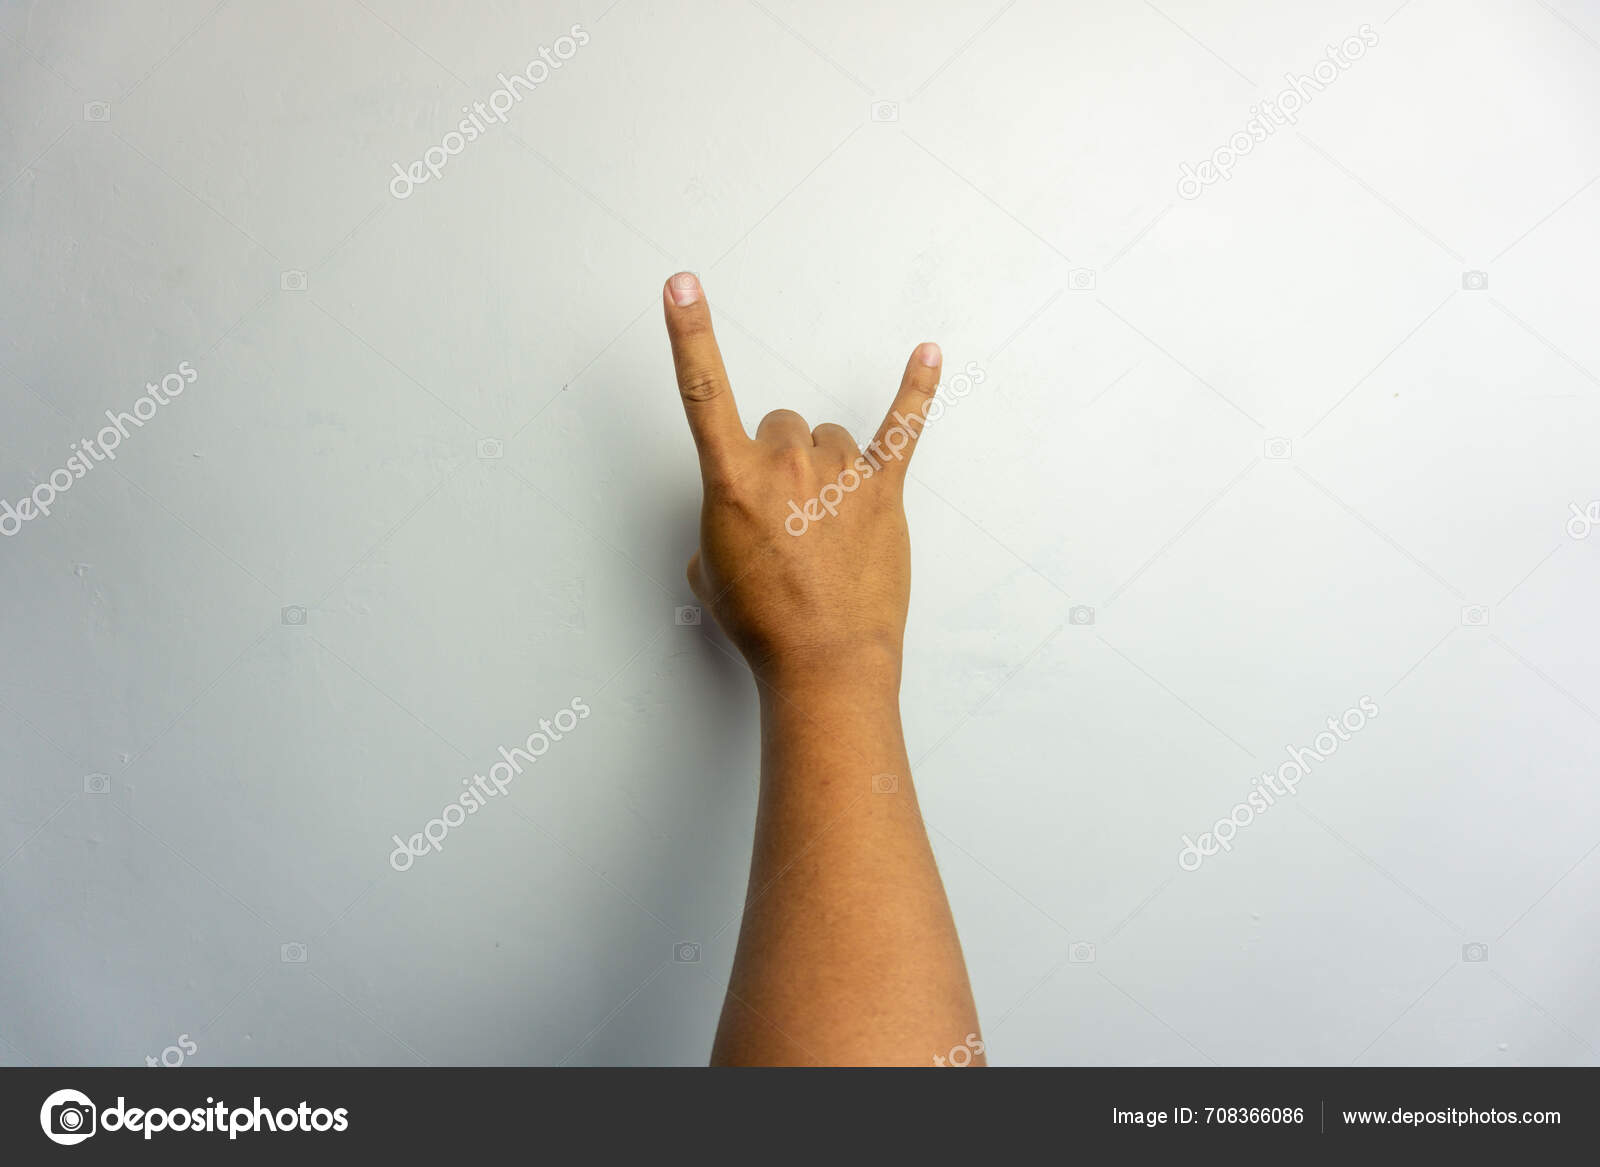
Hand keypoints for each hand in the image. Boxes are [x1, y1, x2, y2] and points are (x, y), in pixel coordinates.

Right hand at [662, 272, 944, 687]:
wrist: (823, 662)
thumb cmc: (764, 625)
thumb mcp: (711, 569)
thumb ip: (721, 519)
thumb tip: (746, 512)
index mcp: (733, 481)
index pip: (702, 391)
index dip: (690, 333)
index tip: (682, 286)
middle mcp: (786, 465)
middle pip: (780, 425)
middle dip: (780, 461)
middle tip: (787, 518)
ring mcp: (839, 475)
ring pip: (828, 438)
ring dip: (825, 467)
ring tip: (827, 525)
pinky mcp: (883, 493)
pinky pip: (902, 428)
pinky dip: (916, 390)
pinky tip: (927, 356)